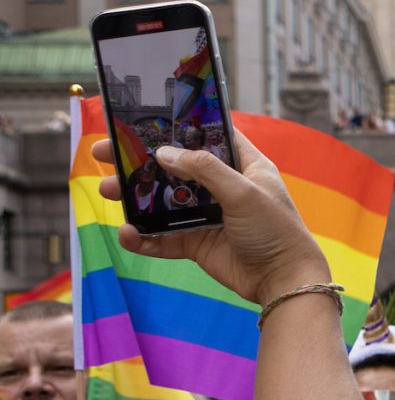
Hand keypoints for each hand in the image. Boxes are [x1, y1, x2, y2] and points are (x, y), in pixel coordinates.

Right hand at [92, 124, 327, 306]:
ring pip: (163, 201)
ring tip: (106, 190)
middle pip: (175, 167)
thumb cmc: (276, 231)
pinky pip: (163, 238)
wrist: (284, 282)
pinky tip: (127, 233)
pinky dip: (144, 237)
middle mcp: (224, 187)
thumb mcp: (244, 192)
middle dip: (140, 160)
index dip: (179, 126)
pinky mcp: (198, 242)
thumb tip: (164, 153)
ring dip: (134, 196)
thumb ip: (205, 170)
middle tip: (105, 153)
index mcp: (245, 166)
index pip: (210, 136)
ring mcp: (209, 216)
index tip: (144, 117)